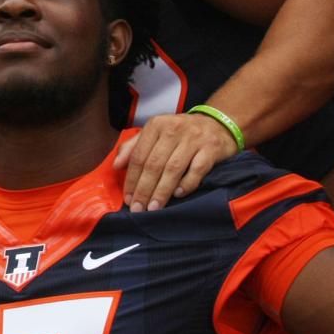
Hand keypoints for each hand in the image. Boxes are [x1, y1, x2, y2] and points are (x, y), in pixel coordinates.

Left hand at [113, 112, 239, 211]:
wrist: (217, 125)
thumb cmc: (180, 133)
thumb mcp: (155, 133)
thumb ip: (133, 147)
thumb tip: (116, 165)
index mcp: (156, 125)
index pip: (139, 155)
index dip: (132, 179)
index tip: (128, 198)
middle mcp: (174, 129)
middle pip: (154, 164)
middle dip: (144, 189)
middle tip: (138, 208)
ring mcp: (194, 139)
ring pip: (173, 169)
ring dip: (161, 191)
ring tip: (153, 207)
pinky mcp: (211, 149)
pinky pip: (197, 170)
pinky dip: (187, 184)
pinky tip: (178, 195)